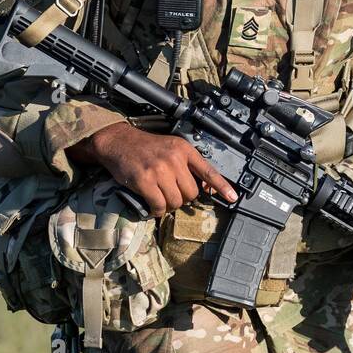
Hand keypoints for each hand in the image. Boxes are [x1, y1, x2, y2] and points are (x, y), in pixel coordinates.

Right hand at [68, 122, 237, 216]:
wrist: (119, 142)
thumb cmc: (146, 148)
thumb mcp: (172, 148)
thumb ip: (187, 164)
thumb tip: (203, 187)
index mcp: (184, 150)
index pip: (208, 171)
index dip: (222, 187)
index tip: (233, 198)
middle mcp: (174, 159)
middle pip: (191, 193)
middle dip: (183, 199)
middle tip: (171, 194)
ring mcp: (159, 170)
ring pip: (176, 201)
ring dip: (169, 206)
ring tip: (160, 198)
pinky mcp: (144, 181)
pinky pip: (159, 206)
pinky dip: (156, 211)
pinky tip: (152, 206)